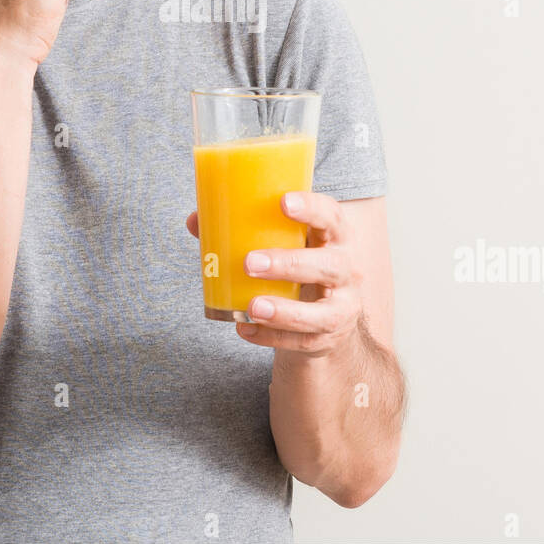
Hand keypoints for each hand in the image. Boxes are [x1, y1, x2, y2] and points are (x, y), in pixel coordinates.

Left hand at [184, 192, 362, 356]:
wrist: (325, 317)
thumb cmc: (299, 267)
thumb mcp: (282, 244)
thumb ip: (243, 231)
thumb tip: (196, 220)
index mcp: (336, 237)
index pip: (332, 216)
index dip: (312, 207)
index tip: (283, 202)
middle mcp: (347, 270)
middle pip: (329, 265)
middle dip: (289, 264)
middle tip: (250, 262)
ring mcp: (343, 307)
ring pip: (322, 313)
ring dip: (285, 311)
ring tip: (252, 306)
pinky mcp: (329, 337)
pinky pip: (303, 341)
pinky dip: (272, 337)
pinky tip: (245, 328)